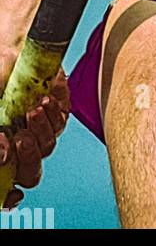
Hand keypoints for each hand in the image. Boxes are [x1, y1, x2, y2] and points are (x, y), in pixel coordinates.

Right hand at [0, 54, 70, 209]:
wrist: (11, 49)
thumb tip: (2, 151)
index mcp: (3, 150)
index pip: (6, 186)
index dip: (8, 197)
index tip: (13, 195)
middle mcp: (19, 145)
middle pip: (30, 173)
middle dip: (28, 157)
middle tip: (19, 137)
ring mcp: (39, 129)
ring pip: (47, 147)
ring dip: (40, 131)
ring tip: (32, 110)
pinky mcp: (57, 110)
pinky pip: (60, 121)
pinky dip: (52, 113)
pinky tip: (43, 99)